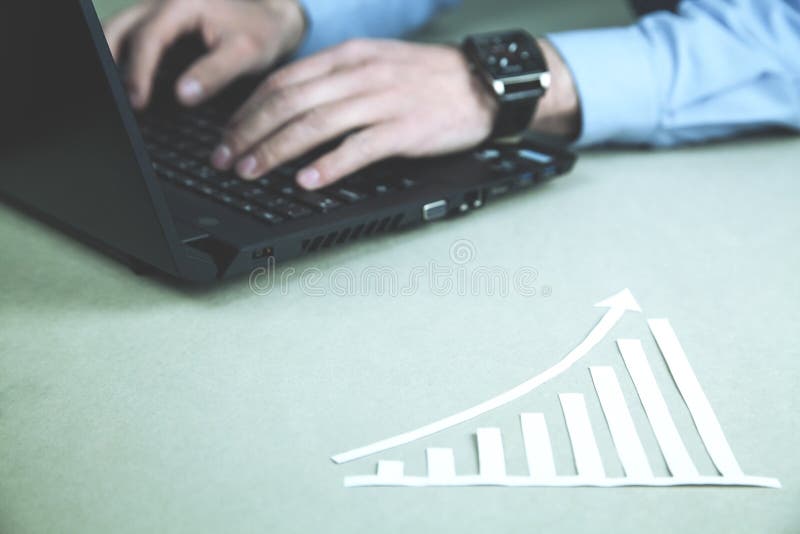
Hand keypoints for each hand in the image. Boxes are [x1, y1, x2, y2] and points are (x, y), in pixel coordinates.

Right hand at [103, 0, 305, 108]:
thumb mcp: (246, 54)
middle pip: (118, 27)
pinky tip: (125, 85)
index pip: (148, 38)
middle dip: (108, 60)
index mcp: (181, 5)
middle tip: (114, 99)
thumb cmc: (260, 33)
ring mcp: (157, 11)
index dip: (138, 72)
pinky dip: (122, 59)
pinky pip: (132, 38)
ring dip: (110, 58)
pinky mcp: (159, 25)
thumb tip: (183, 95)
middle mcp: (163, 3)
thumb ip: (215, 73)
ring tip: (113, 93)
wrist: (270, 18)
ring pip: (119, 30)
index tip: (138, 102)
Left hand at [211, 39, 499, 189]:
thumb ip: (335, 80)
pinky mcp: (405, 129)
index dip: (248, 109)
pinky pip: (359, 147)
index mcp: (349, 56)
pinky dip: (329, 165)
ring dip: (276, 149)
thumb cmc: (428, 77)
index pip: (284, 80)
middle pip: (290, 101)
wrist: (484, 83)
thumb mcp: (376, 63)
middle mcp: (360, 74)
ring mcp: (383, 100)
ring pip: (316, 123)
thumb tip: (291, 105)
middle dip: (249, 132)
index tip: (227, 134)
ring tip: (251, 171)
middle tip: (225, 158)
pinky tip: (307, 181)